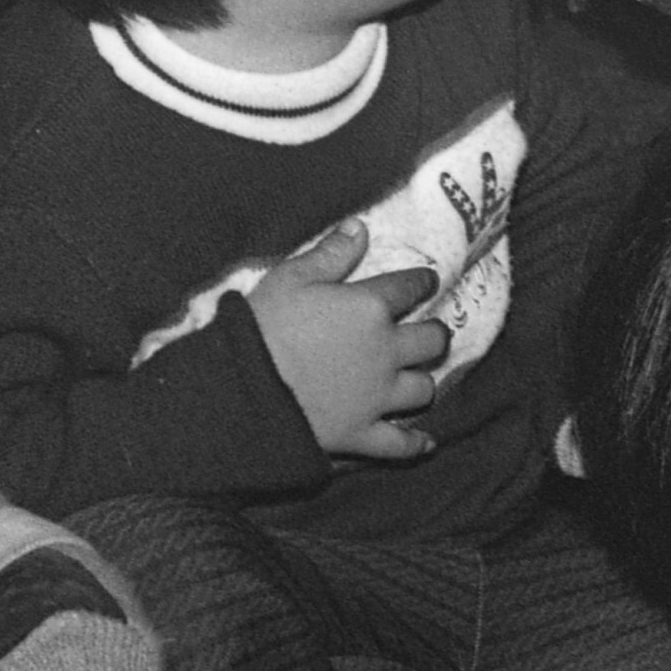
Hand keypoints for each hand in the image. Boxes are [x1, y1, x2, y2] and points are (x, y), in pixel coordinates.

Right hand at [244, 220, 448, 462]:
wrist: (239, 393)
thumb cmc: (260, 329)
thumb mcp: (289, 279)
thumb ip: (330, 253)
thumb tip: (361, 226)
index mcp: (371, 308)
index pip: (412, 286)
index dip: (420, 282)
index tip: (423, 282)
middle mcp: (387, 351)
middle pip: (431, 339)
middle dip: (431, 334)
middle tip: (424, 333)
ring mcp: (378, 396)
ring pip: (423, 389)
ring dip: (421, 382)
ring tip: (414, 380)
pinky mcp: (363, 434)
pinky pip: (401, 444)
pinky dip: (415, 444)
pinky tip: (426, 443)